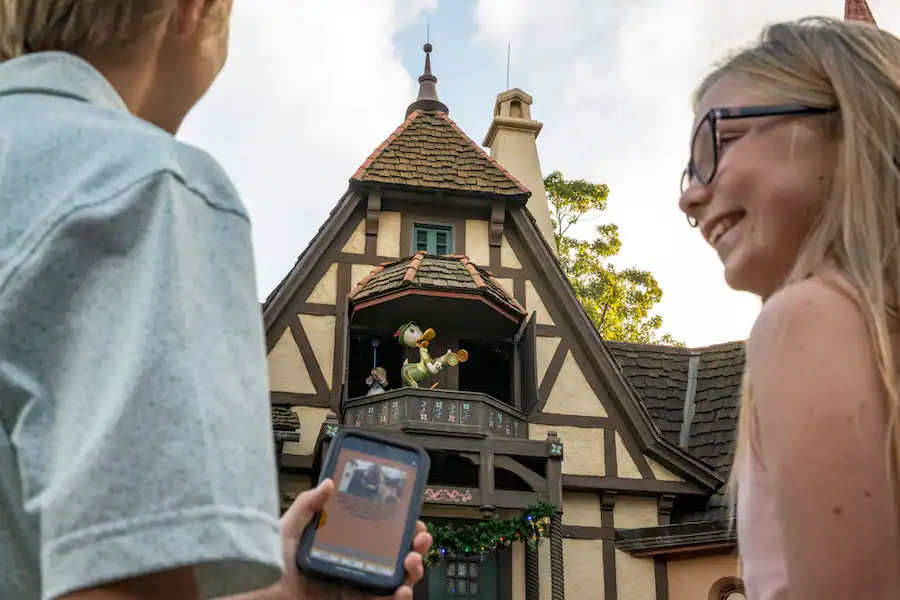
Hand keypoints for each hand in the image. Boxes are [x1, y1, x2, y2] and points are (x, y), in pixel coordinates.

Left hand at [269, 479, 431, 599]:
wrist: (258, 595)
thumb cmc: (268, 564)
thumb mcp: (287, 529)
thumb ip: (306, 506)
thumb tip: (329, 482)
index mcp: (341, 544)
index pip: (378, 533)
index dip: (399, 526)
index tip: (412, 517)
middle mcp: (352, 565)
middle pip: (394, 556)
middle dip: (414, 546)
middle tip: (419, 538)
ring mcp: (354, 587)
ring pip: (395, 580)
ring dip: (412, 570)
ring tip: (411, 562)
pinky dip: (398, 598)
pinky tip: (401, 590)